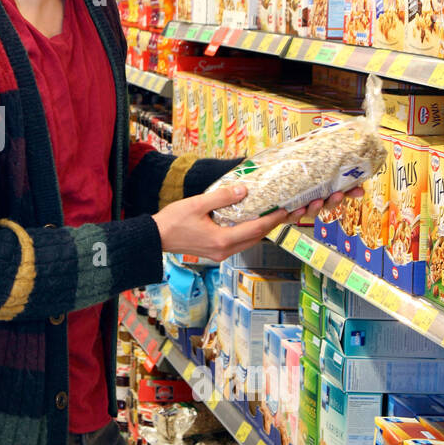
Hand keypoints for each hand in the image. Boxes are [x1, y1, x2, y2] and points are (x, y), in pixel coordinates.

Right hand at [154, 186, 293, 260]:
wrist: (155, 238)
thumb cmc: (172, 221)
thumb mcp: (197, 204)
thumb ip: (222, 197)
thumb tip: (244, 190)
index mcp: (222, 240)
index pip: (256, 229)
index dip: (274, 218)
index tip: (287, 208)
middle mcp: (224, 251)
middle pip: (257, 237)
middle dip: (273, 224)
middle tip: (288, 211)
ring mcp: (220, 253)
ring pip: (249, 241)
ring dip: (262, 229)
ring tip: (274, 215)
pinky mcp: (216, 252)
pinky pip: (240, 242)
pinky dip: (249, 232)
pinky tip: (252, 221)